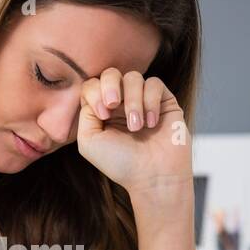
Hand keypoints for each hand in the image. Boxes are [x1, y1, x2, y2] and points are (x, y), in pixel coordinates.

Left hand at [77, 68, 190, 196]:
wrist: (153, 177)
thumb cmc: (121, 163)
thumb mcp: (89, 141)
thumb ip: (85, 114)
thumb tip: (94, 94)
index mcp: (103, 111)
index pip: (93, 85)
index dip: (95, 93)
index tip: (103, 115)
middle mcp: (122, 104)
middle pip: (111, 73)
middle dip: (110, 85)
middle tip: (112, 104)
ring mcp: (144, 101)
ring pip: (134, 77)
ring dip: (132, 101)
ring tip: (136, 126)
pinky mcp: (164, 102)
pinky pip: (155, 84)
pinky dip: (150, 101)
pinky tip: (151, 123)